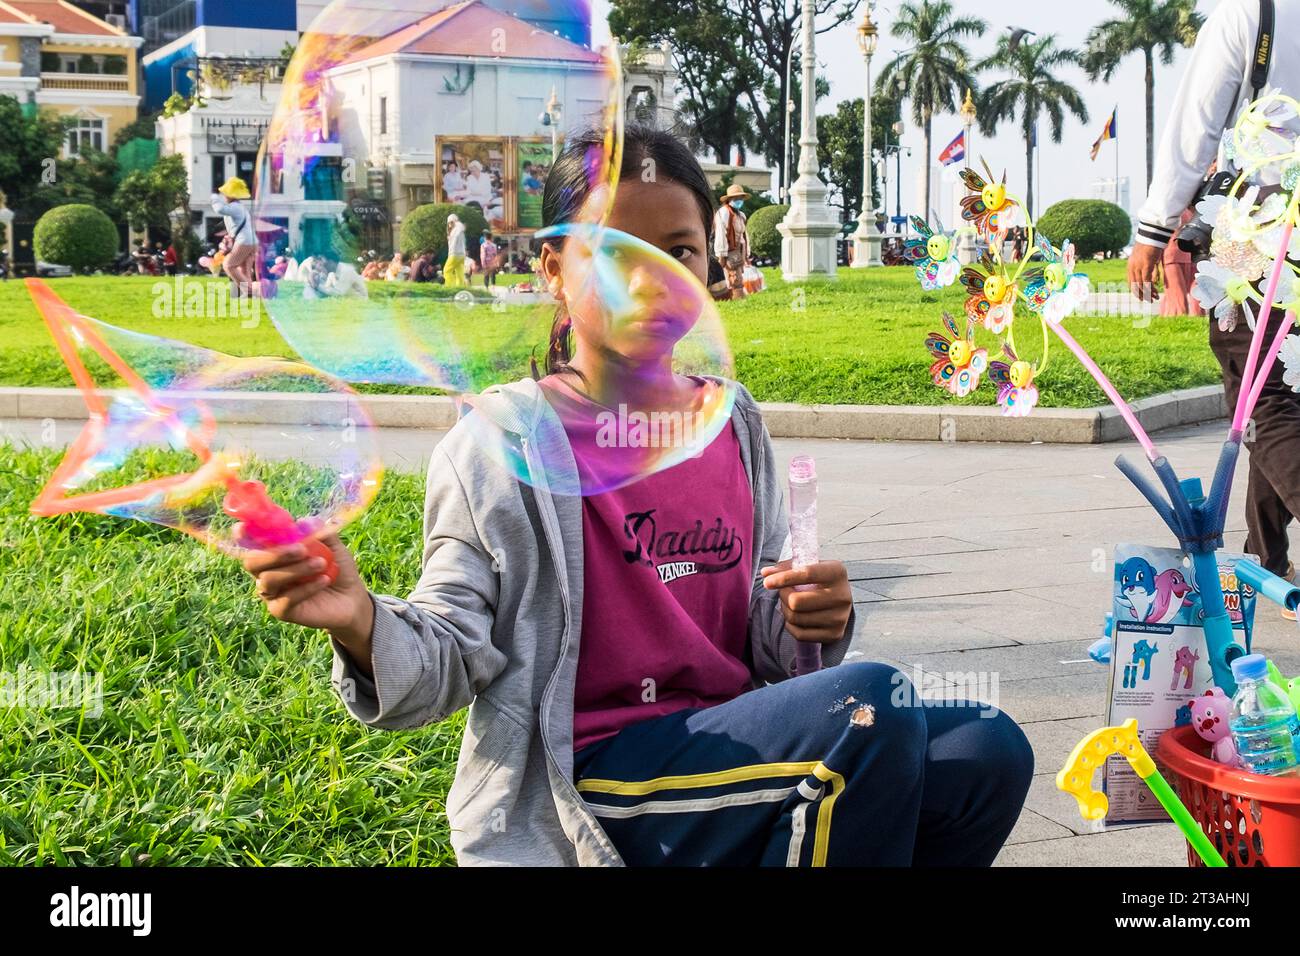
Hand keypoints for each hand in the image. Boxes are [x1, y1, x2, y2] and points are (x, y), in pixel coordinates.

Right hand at [241, 533, 374, 666]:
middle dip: (275, 553)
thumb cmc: (337, 569)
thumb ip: (321, 533)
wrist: (351, 599)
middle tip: (302, 549)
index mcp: (273, 552)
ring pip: (269, 579)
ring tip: (322, 564)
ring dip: (296, 570)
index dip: (243, 534)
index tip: (243, 527)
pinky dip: (306, 588)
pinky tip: (324, 580)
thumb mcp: (334, 547)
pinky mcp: (281, 611)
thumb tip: (305, 521)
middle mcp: (266, 572)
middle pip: (252, 561)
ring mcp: (272, 593)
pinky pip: (285, 600)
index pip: (250, 542)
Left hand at [760, 560, 852, 643]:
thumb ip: (785, 568)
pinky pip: (800, 634)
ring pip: (796, 618)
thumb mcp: (807, 566)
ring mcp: (840, 618)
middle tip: (783, 592)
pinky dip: (790, 625)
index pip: (807, 574)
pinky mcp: (834, 634)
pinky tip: (794, 617)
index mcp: (837, 572)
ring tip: (789, 604)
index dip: (784, 578)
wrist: (840, 599)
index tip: (767, 582)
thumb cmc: (819, 579)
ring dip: (785, 610)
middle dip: (783, 596)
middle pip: (796, 602)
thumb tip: (765, 573)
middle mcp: (842, 596)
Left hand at [1127, 242, 1164, 301]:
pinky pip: (1147, 281)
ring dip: (1148, 294)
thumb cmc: (1150, 244)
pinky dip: (1151, 289)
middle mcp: (1132, 268)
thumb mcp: (1145, 258)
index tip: (1142, 297)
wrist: (1151, 233)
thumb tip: (1150, 276)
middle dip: (1142, 295)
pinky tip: (1155, 293)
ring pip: (1141, 285)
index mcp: (1130, 266)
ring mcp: (1138, 267)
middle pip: (1135, 286)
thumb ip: (1145, 267)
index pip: (1131, 283)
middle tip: (1149, 301)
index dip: (1136, 292)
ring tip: (1154, 299)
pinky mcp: (1146, 265)